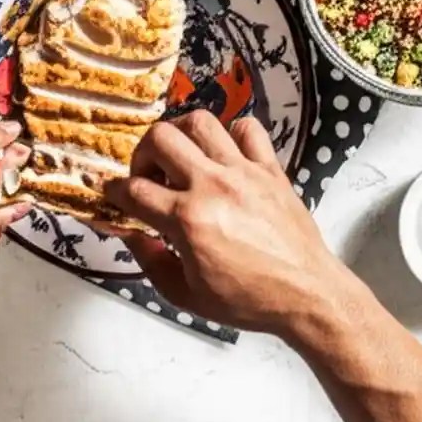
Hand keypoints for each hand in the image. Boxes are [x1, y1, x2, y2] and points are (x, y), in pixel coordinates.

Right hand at [103, 111, 354, 335]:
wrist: (306, 294)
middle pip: (160, 139)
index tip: (114, 195)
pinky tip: (225, 156)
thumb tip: (130, 234)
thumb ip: (150, 261)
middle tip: (148, 176)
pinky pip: (248, 129)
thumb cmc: (248, 300)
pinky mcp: (270, 169)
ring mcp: (243, 172)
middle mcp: (212, 186)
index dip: (115, 191)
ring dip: (181, 134)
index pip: (133, 190)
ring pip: (200, 122)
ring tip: (181, 157)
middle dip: (142, 155)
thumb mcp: (185, 295)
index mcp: (187, 220)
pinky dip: (231, 134)